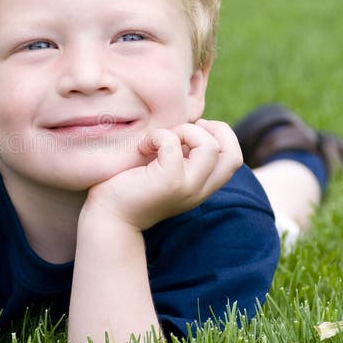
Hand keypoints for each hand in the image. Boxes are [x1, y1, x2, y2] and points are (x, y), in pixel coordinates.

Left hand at [84, 119, 241, 230]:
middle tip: (183, 131)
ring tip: (161, 140)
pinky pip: (172, 144)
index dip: (221, 135)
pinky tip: (141, 147)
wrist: (108, 217)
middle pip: (232, 154)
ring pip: (209, 146)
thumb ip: (183, 153)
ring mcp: (186, 187)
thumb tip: (191, 125)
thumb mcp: (165, 168)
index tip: (193, 131)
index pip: (233, 159)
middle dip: (214, 130)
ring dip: (185, 131)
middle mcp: (199, 189)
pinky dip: (157, 136)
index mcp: (201, 186)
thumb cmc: (129, 187)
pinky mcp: (168, 182)